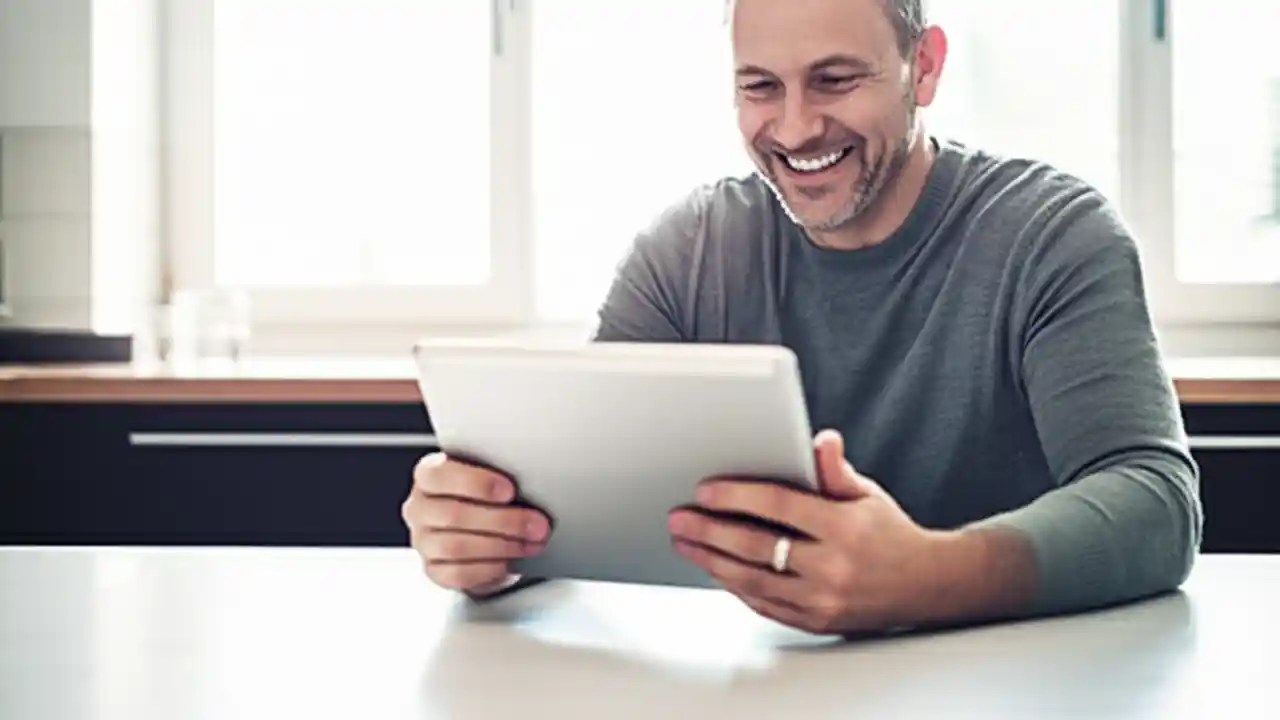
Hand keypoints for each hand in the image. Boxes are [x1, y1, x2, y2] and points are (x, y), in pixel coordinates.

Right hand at [402, 452, 551, 594]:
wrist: (483, 530)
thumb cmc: (487, 496)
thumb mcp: (492, 476)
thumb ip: (499, 473)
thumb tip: (532, 481)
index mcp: (428, 474)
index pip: (440, 475)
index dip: (476, 483)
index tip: (509, 490)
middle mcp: (420, 508)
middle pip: (453, 514)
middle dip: (502, 520)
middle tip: (537, 524)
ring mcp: (423, 541)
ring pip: (456, 546)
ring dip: (501, 546)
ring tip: (531, 543)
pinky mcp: (433, 570)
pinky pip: (457, 573)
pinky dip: (488, 568)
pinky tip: (509, 562)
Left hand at [667, 430, 948, 634]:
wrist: (927, 585)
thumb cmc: (890, 533)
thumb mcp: (867, 494)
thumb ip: (835, 470)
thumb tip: (820, 440)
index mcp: (844, 528)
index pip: (779, 506)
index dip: (737, 496)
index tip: (705, 490)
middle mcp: (832, 567)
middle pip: (756, 546)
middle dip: (709, 531)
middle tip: (679, 519)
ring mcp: (822, 600)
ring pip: (753, 580)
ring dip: (712, 561)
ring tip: (686, 543)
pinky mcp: (815, 621)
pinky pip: (764, 604)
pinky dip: (735, 585)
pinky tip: (715, 569)